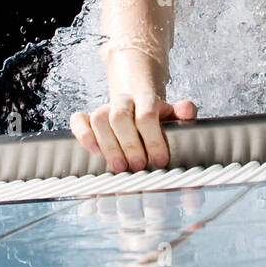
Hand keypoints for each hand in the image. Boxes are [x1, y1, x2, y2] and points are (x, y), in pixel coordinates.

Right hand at [69, 94, 197, 172]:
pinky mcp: (88, 118)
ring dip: (108, 145)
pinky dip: (83, 135)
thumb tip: (187, 109)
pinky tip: (95, 151)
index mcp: (147, 99)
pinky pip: (78, 120)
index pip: (147, 115)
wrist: (139, 101)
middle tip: (139, 166)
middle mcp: (123, 101)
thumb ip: (183, 113)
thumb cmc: (158, 117)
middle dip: (129, 145)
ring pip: (98, 118)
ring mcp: (105, 108)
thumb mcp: (174, 115)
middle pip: (119, 117)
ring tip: (119, 167)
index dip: (153, 139)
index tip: (160, 161)